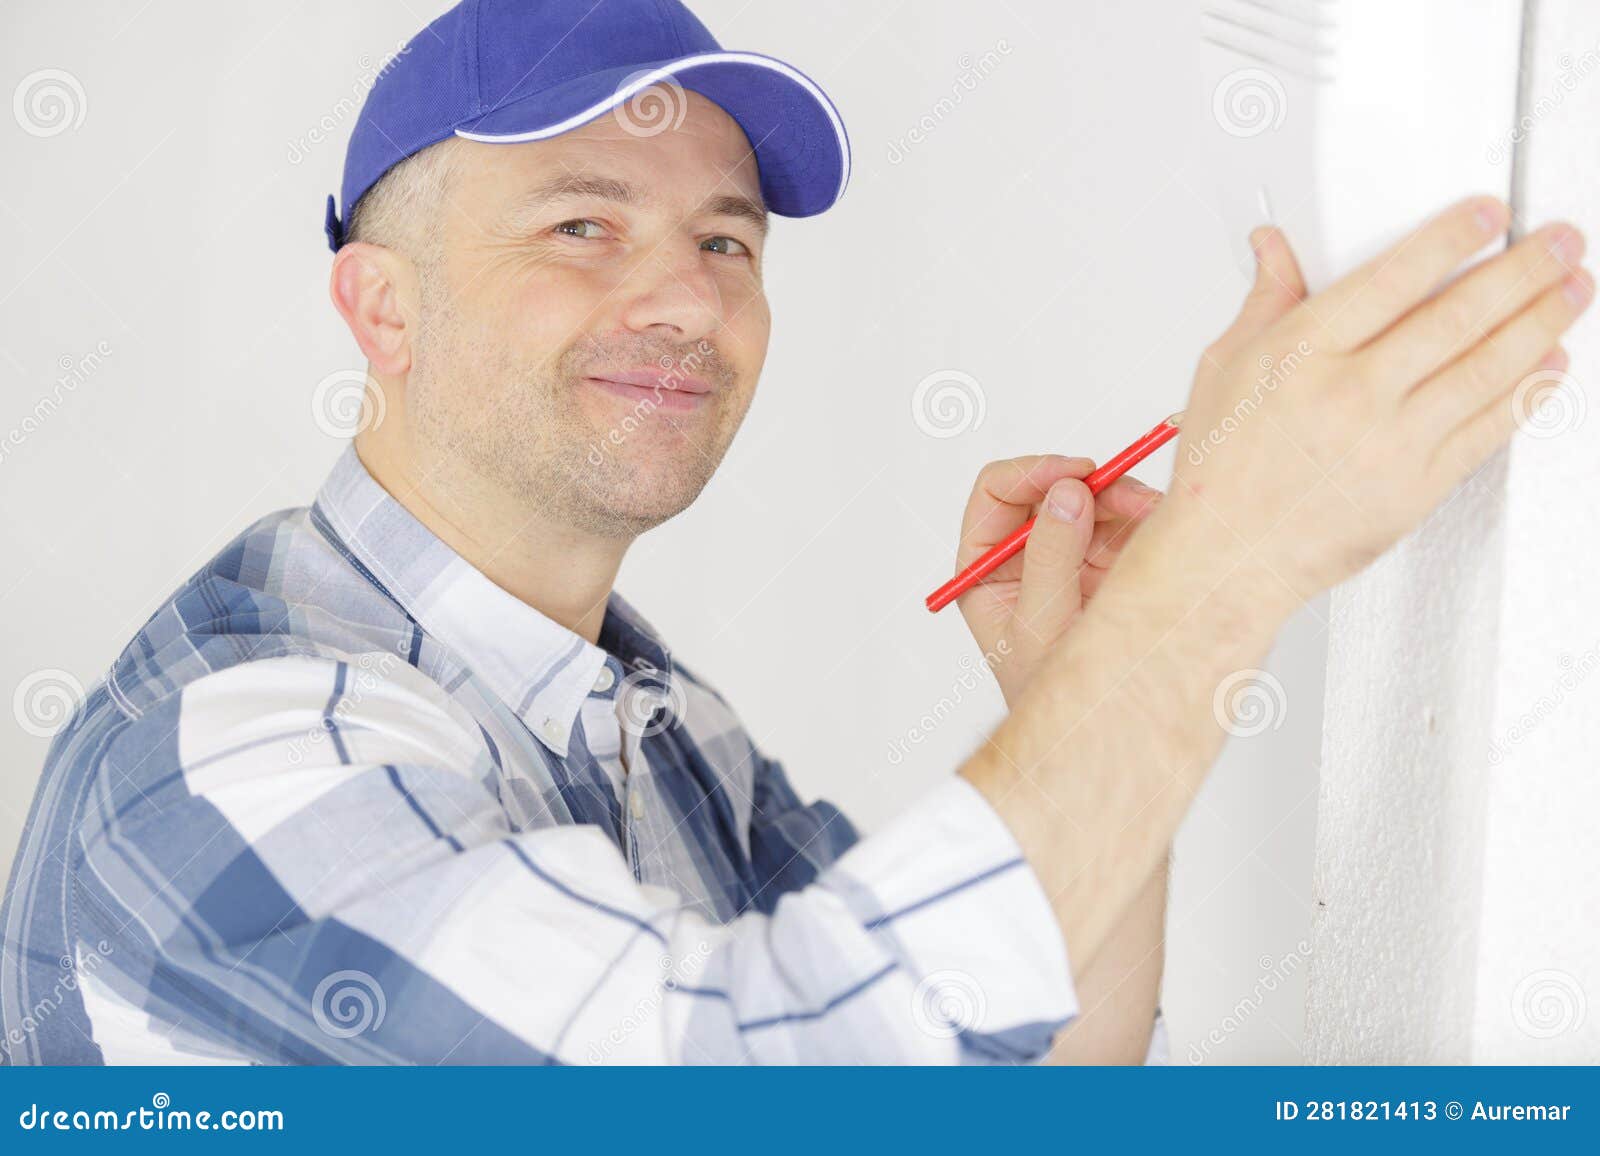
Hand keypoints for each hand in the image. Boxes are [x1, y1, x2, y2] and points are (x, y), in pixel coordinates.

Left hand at [954, 455, 1162, 706]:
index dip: (1031, 473)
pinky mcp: (1108, 564)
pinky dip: (1146, 518)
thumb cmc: (1049, 695)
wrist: (1095, 735)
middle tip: (1130, 496)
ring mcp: (1068, 556)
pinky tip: (1162, 528)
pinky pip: (1125, 523)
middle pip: (1050, 489)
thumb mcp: (1041, 626)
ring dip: (1125, 500)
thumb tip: (1065, 495)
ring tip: (1154, 517)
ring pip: (1093, 500)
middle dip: (1091, 486)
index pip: (995, 495)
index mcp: (985, 569)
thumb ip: (1050, 559)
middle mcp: (1024, 555)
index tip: (1073, 475)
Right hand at [1164, 196, 1590, 602]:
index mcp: (1302, 354)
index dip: (1452, 238)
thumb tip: (1276, 248)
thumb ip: (1265, 301)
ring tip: (1572, 289)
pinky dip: (1528, 392)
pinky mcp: (1417, 487)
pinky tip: (1549, 363)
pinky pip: (1489, 430)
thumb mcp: (1223, 368)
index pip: (1394, 278)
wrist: (1228, 555)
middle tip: (1559, 242)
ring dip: (1542, 320)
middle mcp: (1351, 394)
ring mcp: (1390, 443)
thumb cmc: (1221, 469)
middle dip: (1524, 270)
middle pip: (1458, 317)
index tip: (1488, 215)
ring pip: (1487, 368)